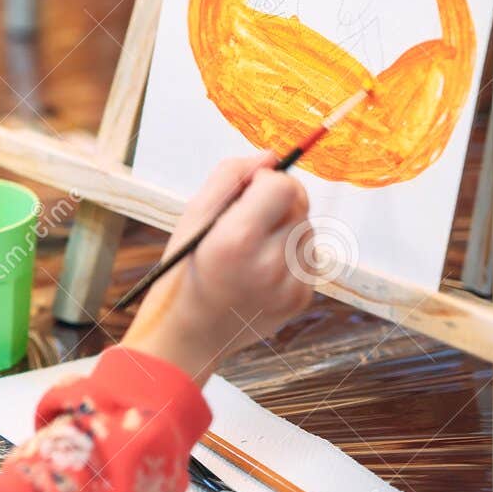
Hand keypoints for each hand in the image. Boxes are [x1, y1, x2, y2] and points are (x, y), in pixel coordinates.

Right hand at [120, 152, 312, 382]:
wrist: (190, 335)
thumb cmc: (185, 270)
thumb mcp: (192, 217)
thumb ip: (228, 178)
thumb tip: (269, 156)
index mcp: (236, 241)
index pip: (281, 185)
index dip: (264, 179)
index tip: (245, 191)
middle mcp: (268, 266)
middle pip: (299, 202)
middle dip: (276, 199)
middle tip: (247, 217)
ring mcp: (289, 286)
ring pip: (307, 228)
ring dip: (285, 226)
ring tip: (251, 248)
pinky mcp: (301, 299)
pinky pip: (307, 256)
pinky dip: (288, 253)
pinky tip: (261, 267)